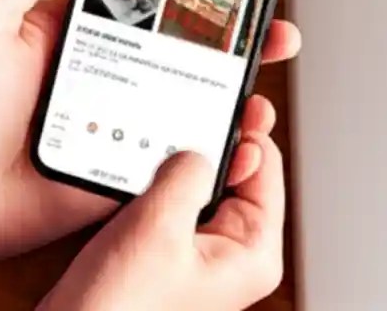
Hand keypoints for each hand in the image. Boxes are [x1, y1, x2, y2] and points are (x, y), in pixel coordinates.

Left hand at [0, 0, 302, 261]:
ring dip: (242, 67)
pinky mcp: (126, 165)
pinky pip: (181, 149)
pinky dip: (219, 136)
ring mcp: (121, 118)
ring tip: (276, 44)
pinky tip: (246, 117)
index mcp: (78, 27)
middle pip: (188, 35)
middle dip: (240, 12)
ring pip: (197, 89)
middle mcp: (108, 69)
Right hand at [37, 109, 286, 310]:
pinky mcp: (169, 251)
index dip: (248, 130)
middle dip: (209, 144)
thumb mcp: (159, 224)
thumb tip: (199, 146)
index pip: (266, 170)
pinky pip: (173, 201)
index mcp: (254, 253)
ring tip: (158, 143)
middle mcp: (234, 253)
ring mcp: (201, 252)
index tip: (232, 96)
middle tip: (188, 111)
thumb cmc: (119, 307)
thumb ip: (188, 173)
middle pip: (235, 173)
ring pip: (199, 184)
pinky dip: (156, 182)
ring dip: (177, 162)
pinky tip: (139, 168)